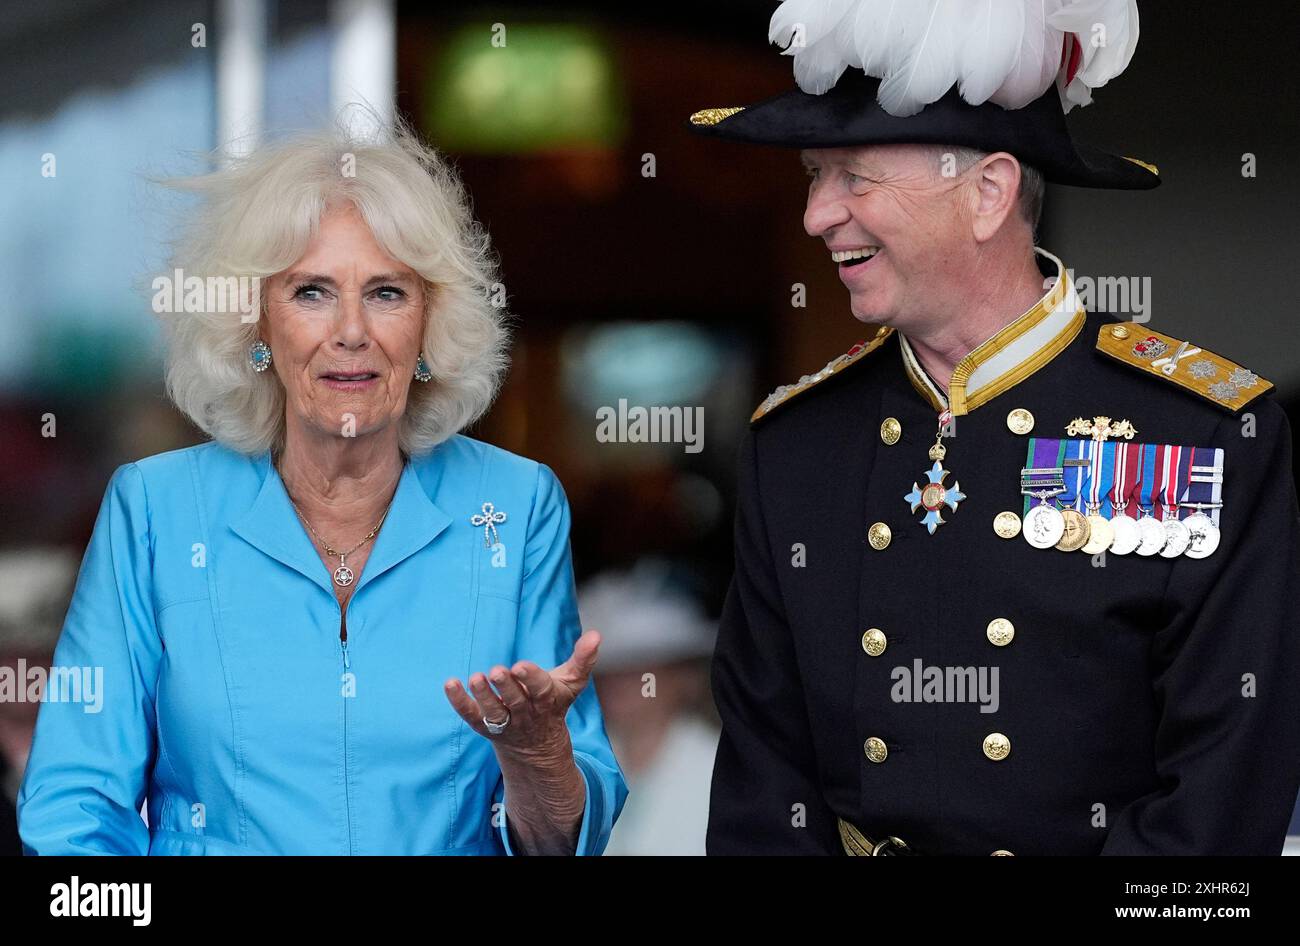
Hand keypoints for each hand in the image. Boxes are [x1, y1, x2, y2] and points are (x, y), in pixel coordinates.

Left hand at [443, 630, 600, 763]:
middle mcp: (525, 715)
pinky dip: (460, 702)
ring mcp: (504, 723)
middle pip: (516, 702)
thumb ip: (583, 659)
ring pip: (493, 713)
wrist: (537, 747)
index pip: (541, 690)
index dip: (531, 678)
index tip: (521, 665)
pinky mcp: (485, 727)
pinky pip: (470, 716)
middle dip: (507, 687)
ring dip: (484, 697)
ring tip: (476, 678)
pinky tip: (450, 684)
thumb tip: (596, 634)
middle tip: (498, 670)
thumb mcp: (571, 683)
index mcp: (547, 702)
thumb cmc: (553, 704)